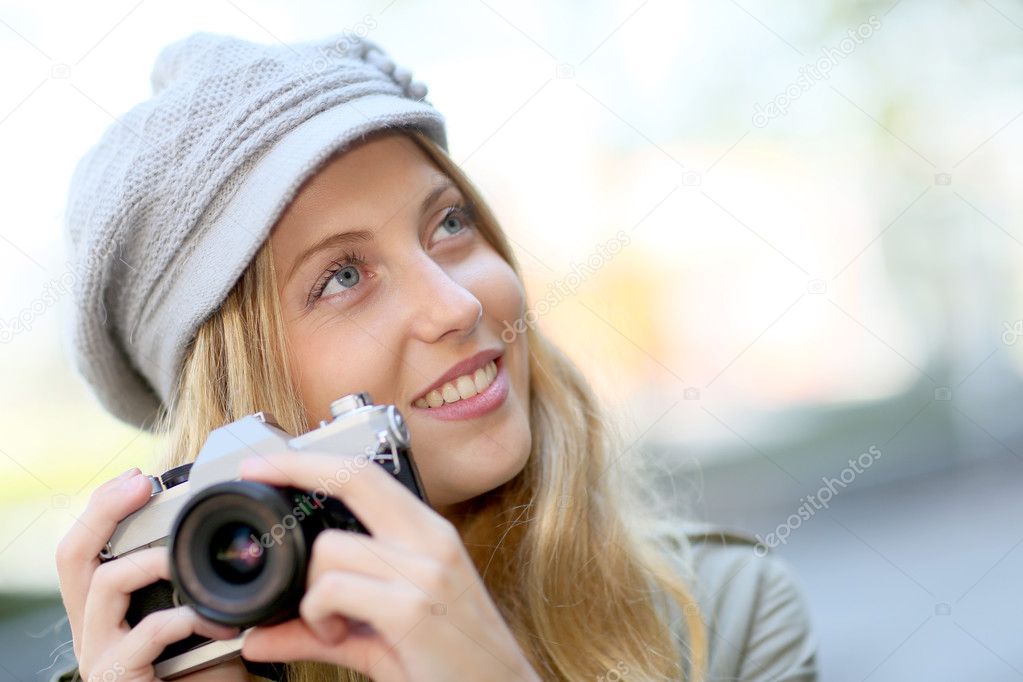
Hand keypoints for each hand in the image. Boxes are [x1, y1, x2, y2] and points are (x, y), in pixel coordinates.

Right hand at [55, 468, 247, 681]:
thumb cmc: (202, 670)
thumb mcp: (193, 615)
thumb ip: (189, 579)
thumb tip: (217, 532)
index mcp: (104, 611)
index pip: (82, 548)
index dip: (102, 506)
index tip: (136, 477)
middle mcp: (91, 629)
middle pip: (72, 555)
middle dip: (105, 510)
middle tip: (142, 486)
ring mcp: (99, 654)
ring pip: (105, 584)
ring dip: (152, 561)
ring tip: (186, 560)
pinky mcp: (116, 677)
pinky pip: (146, 632)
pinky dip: (185, 618)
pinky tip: (214, 620)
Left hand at [238, 452, 540, 681]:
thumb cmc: (451, 662)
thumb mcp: (382, 637)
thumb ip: (320, 631)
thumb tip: (259, 637)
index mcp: (428, 535)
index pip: (367, 475)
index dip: (313, 461)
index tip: (267, 462)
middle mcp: (431, 541)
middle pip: (356, 478)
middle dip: (297, 468)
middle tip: (256, 477)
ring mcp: (425, 571)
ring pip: (331, 549)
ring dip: (312, 592)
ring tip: (332, 624)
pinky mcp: (412, 607)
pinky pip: (334, 591)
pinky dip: (318, 616)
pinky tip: (340, 634)